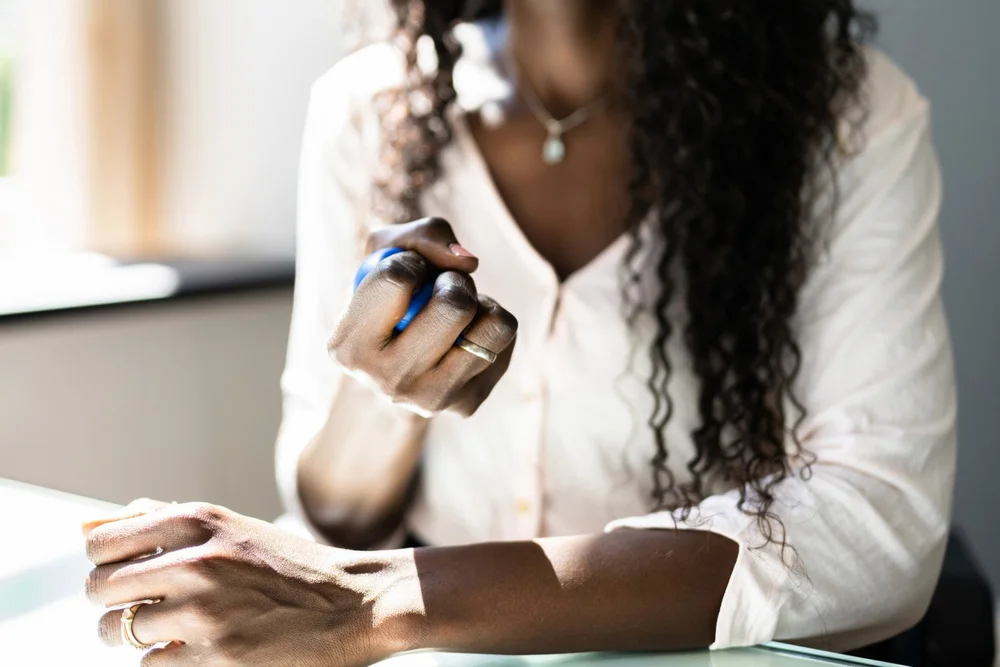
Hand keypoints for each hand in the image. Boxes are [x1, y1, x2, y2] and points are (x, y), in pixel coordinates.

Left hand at [84, 499, 418, 665]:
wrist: (355, 602)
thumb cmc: (289, 566)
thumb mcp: (231, 527)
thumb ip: (159, 521)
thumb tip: (85, 530)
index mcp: (200, 519)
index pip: (101, 543)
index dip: (104, 563)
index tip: (125, 574)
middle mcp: (197, 560)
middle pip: (99, 589)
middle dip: (114, 602)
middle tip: (145, 607)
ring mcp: (205, 612)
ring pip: (118, 631)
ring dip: (134, 636)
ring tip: (172, 631)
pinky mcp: (217, 658)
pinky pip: (150, 665)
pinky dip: (166, 661)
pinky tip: (198, 649)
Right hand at [330, 217, 517, 416]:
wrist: (397, 357)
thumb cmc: (390, 294)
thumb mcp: (389, 250)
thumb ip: (423, 235)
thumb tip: (469, 261)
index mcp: (349, 347)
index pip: (397, 278)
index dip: (410, 261)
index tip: (407, 274)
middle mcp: (387, 382)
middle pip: (454, 305)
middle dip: (454, 281)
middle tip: (441, 287)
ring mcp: (430, 399)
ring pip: (493, 325)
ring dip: (479, 302)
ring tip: (457, 310)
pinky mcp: (467, 404)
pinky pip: (505, 341)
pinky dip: (490, 323)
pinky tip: (466, 335)